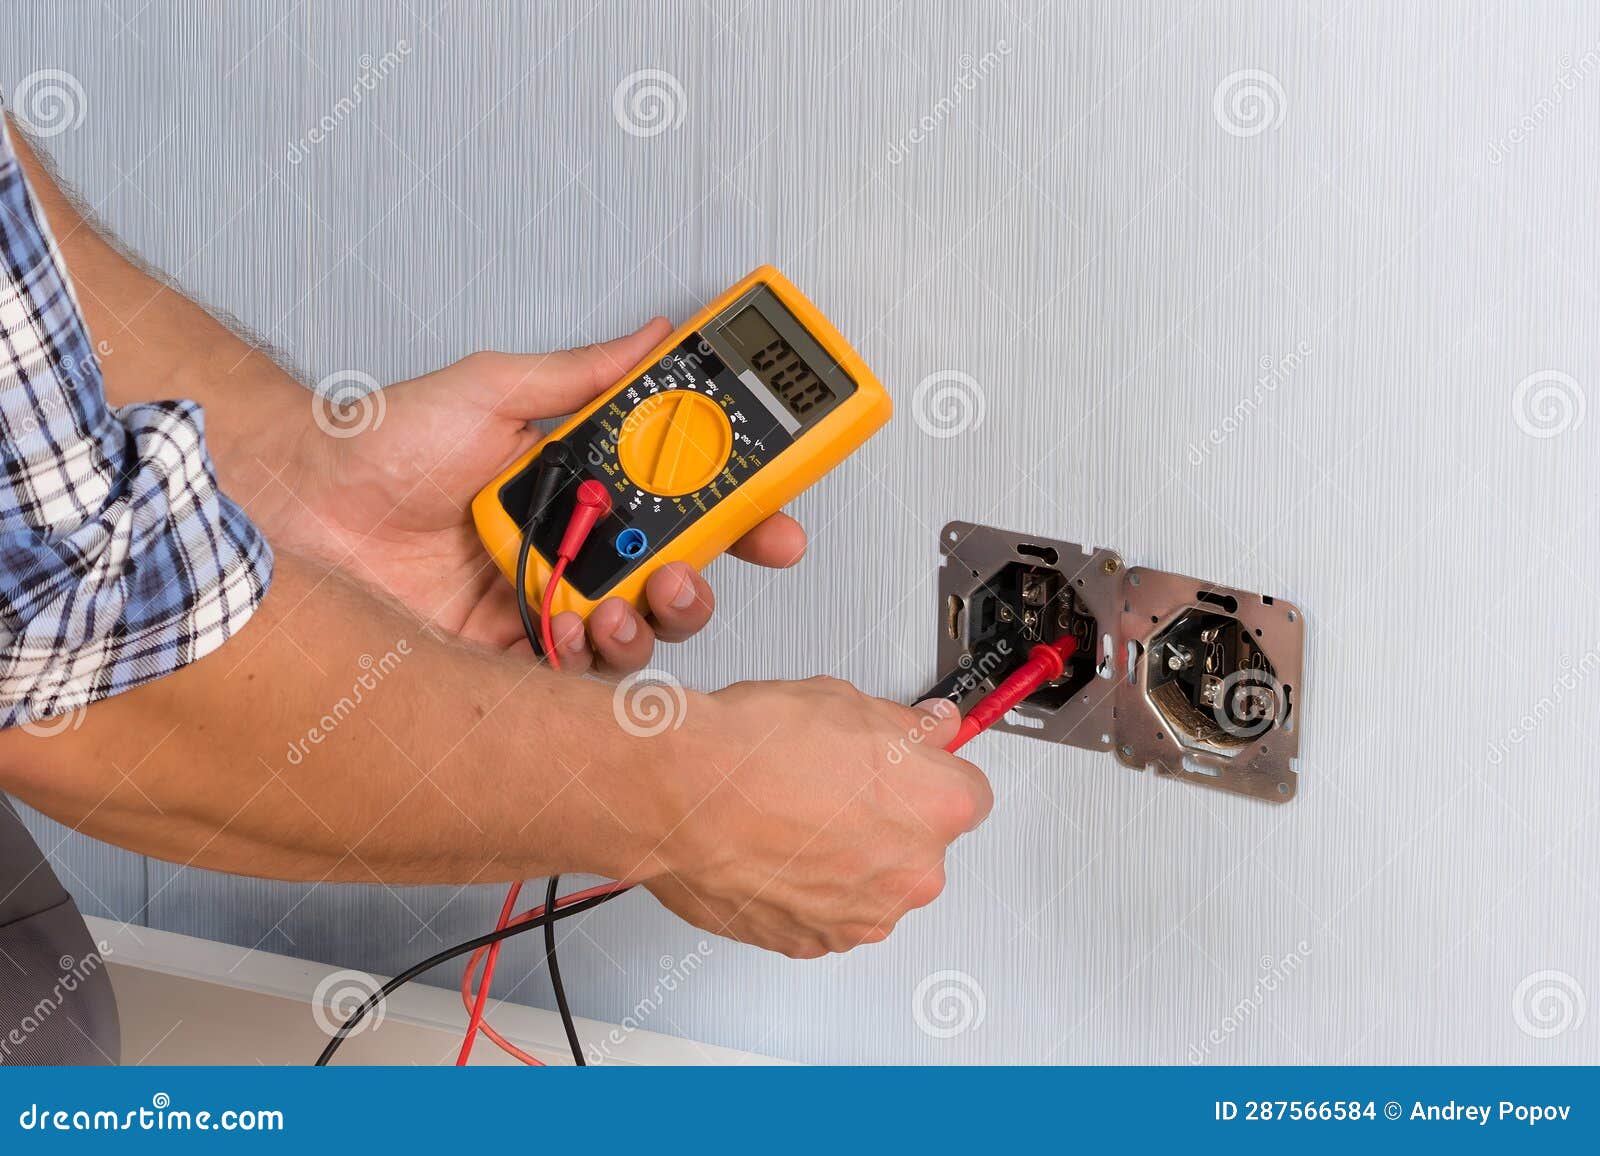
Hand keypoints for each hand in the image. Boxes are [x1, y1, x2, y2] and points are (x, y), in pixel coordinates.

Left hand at [285, 320, 807, 671]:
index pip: (686, 504)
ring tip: (617, 601)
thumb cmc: (382, 446)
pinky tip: (570, 630)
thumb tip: (656, 335)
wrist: (300, 507)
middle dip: (705, 580)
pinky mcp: (507, 656)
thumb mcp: (493, 391)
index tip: (778, 523)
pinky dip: (587, 660)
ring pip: (635, 632)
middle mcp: (575, 548)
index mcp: (585, 487)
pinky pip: (571, 677)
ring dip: (646, 623)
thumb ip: (581, 374)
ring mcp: (546, 604)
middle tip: (694, 569)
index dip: (741, 516)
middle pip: (675, 576)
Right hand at [629, 680, 991, 957]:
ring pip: (874, 884)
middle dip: (891, 820)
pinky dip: (810, 890)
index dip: (931, 775)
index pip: (969, 793)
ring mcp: (862, 917)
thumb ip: (906, 726)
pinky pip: (828, 913)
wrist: (678, 796)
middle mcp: (911, 873)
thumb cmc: (751, 751)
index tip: (911, 767)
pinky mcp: (812, 942)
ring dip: (850, 859)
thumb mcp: (845, 703)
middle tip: (838, 785)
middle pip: (923, 846)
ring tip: (796, 816)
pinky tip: (776, 849)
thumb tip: (931, 729)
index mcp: (936, 808)